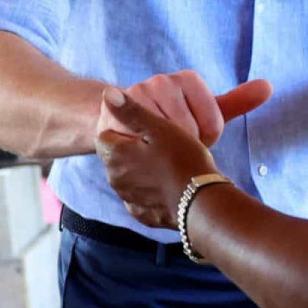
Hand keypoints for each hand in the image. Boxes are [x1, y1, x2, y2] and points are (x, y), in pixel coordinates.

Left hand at [95, 88, 222, 228]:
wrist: (202, 202)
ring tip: (169, 166)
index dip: (125, 130)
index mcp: (115, 154)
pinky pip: (143, 200)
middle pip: (118, 158)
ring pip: (129, 178)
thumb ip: (132, 111)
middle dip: (133, 152)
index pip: (106, 136)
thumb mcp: (159, 128)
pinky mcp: (143, 215)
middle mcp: (115, 178)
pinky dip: (152, 193)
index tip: (145, 131)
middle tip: (161, 147)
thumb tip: (107, 92)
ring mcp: (129, 199)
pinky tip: (172, 186)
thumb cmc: (183, 159)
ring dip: (142, 172)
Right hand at [102, 70, 271, 146]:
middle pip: (188, 131)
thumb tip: (269, 86)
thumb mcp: (205, 111)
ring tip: (157, 145)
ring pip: (164, 138)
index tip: (197, 137)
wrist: (126, 121)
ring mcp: (136, 95)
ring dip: (164, 151)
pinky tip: (141, 149)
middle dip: (185, 146)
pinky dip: (143, 151)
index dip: (207, 139)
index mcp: (188, 79)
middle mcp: (162, 81)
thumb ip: (237, 101)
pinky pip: (139, 141)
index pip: (213, 122)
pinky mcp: (113, 113)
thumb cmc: (173, 119)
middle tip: (174, 145)